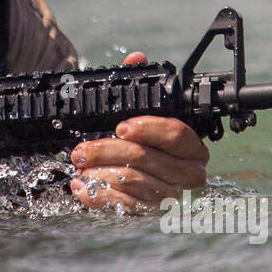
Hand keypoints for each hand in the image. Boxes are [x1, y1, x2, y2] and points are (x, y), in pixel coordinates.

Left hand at [69, 51, 209, 212]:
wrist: (130, 171)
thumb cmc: (138, 138)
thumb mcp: (137, 110)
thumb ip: (136, 85)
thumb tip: (135, 59)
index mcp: (191, 145)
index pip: (176, 135)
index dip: (148, 129)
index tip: (121, 126)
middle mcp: (188, 172)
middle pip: (147, 158)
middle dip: (109, 151)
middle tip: (82, 148)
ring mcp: (170, 195)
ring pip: (134, 182)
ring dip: (101, 172)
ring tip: (80, 164)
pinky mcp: (150, 213)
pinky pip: (126, 206)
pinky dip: (99, 195)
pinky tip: (82, 185)